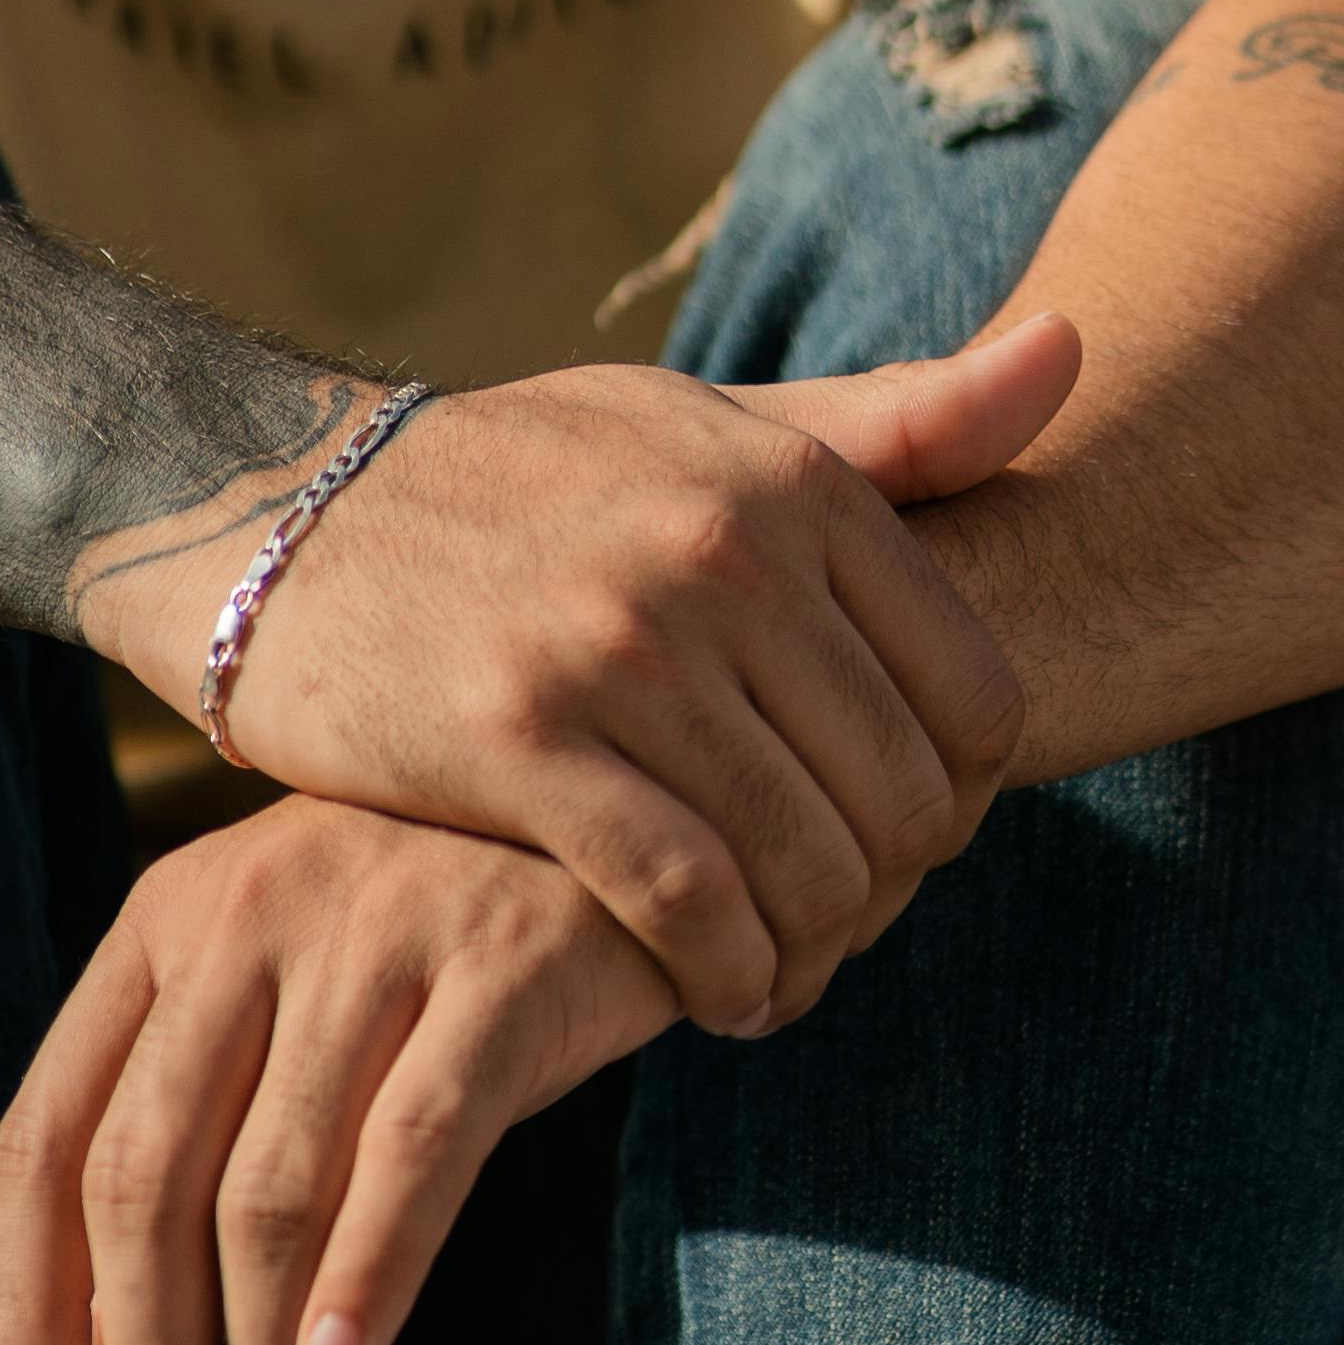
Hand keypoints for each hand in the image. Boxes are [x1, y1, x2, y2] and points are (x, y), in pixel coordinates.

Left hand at [0, 802, 681, 1344]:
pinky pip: (412, 1149)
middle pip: (141, 1185)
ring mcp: (369, 933)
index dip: (25, 1308)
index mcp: (162, 927)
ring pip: (269, 1195)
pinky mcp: (500, 966)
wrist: (624, 808)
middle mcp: (242, 918)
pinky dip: (369, 1273)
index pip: (41, 1141)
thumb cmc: (436, 938)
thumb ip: (195, 1138)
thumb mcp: (287, 998)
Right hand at [88, 319, 1074, 1032]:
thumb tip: (1078, 348)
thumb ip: (894, 421)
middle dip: (885, 895)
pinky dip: (725, 978)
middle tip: (829, 928)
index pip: (980, 699)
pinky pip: (687, 904)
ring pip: (808, 865)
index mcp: (789, 480)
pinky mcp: (521, 740)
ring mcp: (623, 645)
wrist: (265, 507)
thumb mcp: (700, 425)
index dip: (958, 802)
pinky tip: (713, 996)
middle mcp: (723, 551)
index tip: (892, 841)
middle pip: (907, 802)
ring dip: (809, 957)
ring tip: (775, 975)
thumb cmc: (512, 482)